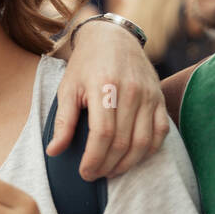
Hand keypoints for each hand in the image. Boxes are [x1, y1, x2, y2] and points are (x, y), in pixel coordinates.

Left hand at [50, 20, 168, 179]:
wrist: (113, 38)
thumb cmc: (86, 64)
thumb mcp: (68, 88)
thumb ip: (63, 121)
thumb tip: (53, 151)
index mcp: (104, 87)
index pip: (102, 134)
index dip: (93, 159)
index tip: (84, 173)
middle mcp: (131, 92)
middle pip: (123, 142)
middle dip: (107, 166)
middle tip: (94, 175)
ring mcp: (149, 96)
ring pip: (143, 142)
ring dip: (127, 164)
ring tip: (111, 171)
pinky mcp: (159, 99)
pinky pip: (160, 132)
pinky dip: (148, 151)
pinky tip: (132, 158)